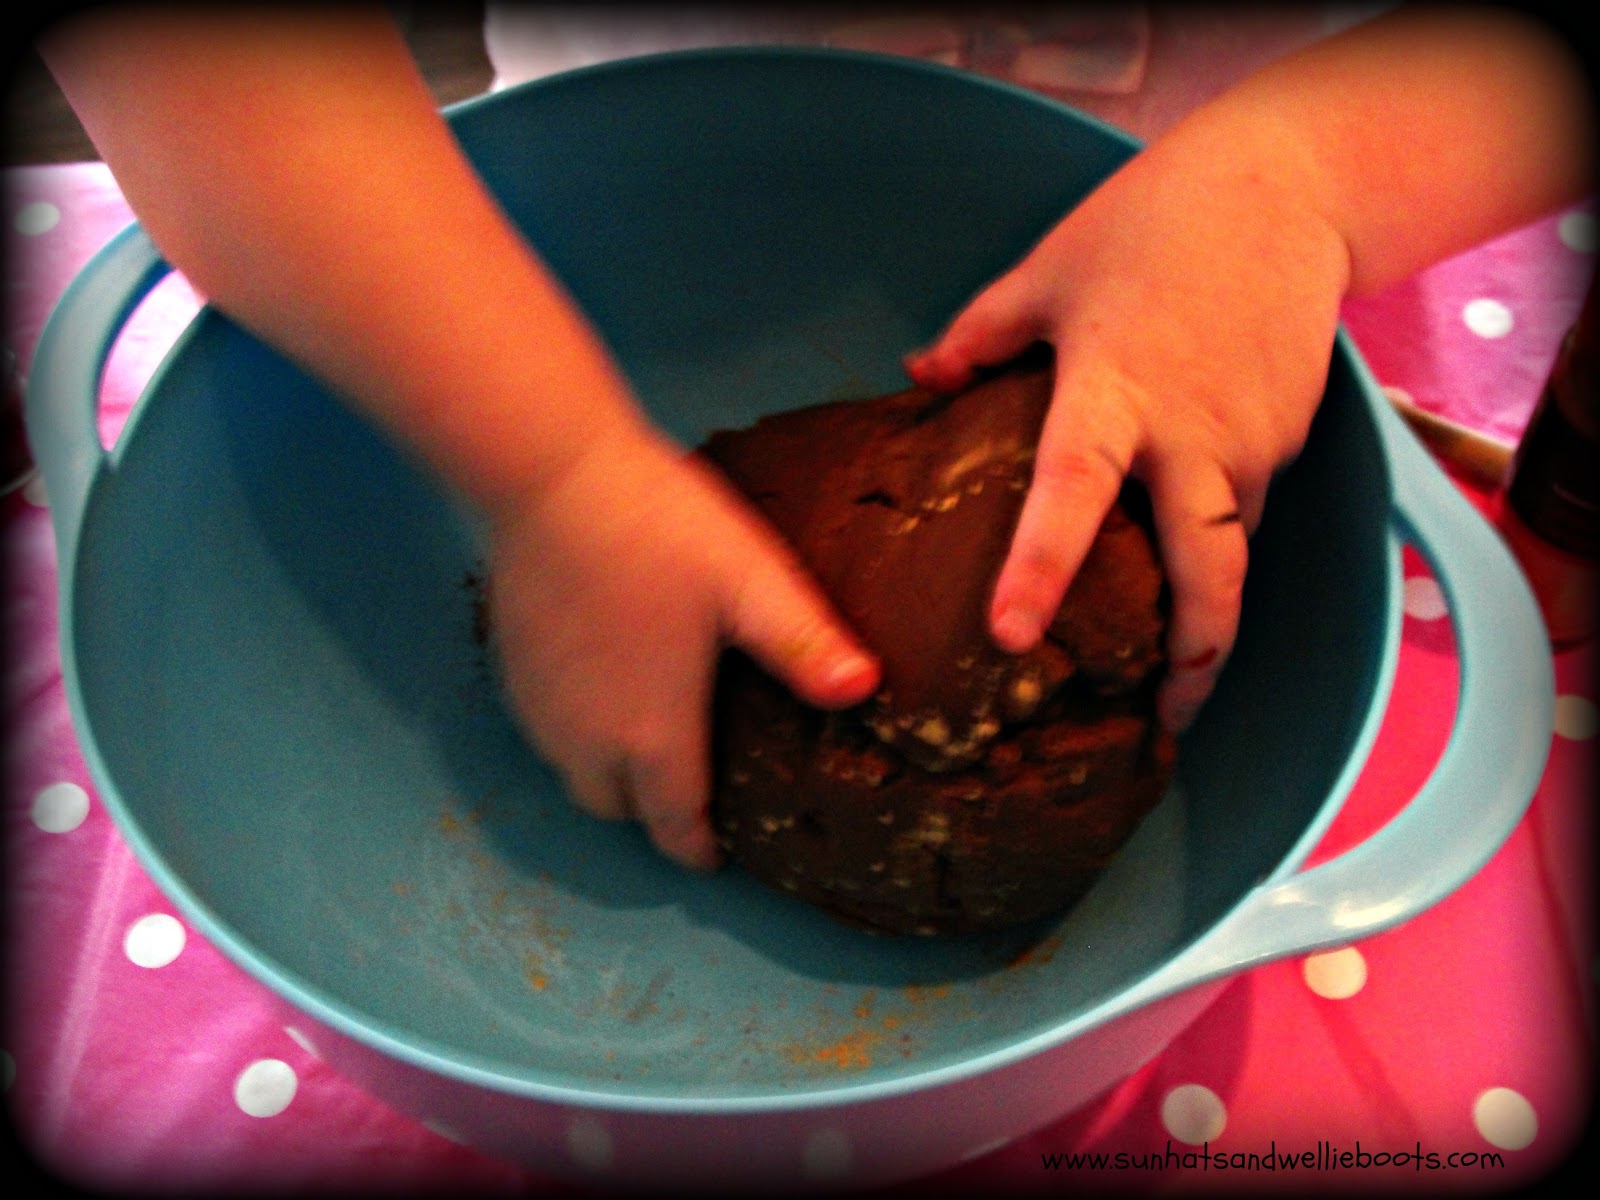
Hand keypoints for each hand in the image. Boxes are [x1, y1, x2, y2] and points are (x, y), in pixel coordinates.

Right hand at [485, 426, 879, 868]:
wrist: (549, 476)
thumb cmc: (656, 528)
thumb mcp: (751, 582)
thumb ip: (804, 643)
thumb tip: (864, 689)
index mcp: (651, 733)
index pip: (674, 824)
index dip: (699, 848)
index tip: (718, 854)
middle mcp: (586, 739)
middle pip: (618, 810)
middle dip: (655, 814)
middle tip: (692, 794)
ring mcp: (542, 708)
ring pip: (575, 776)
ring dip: (612, 776)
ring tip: (652, 747)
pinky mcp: (512, 671)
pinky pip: (546, 735)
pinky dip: (577, 737)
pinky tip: (603, 693)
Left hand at [905, 115, 1350, 730]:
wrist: (1284, 189)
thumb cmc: (1150, 224)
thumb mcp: (1048, 271)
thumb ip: (979, 336)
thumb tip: (917, 377)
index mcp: (1114, 393)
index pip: (1070, 494)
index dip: (1040, 568)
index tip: (1011, 635)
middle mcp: (1191, 435)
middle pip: (1205, 573)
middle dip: (1193, 656)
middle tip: (1167, 719)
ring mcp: (1249, 441)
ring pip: (1231, 551)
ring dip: (1210, 611)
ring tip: (1176, 670)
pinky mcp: (1287, 437)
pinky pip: (1247, 508)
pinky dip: (1220, 543)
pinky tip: (1190, 560)